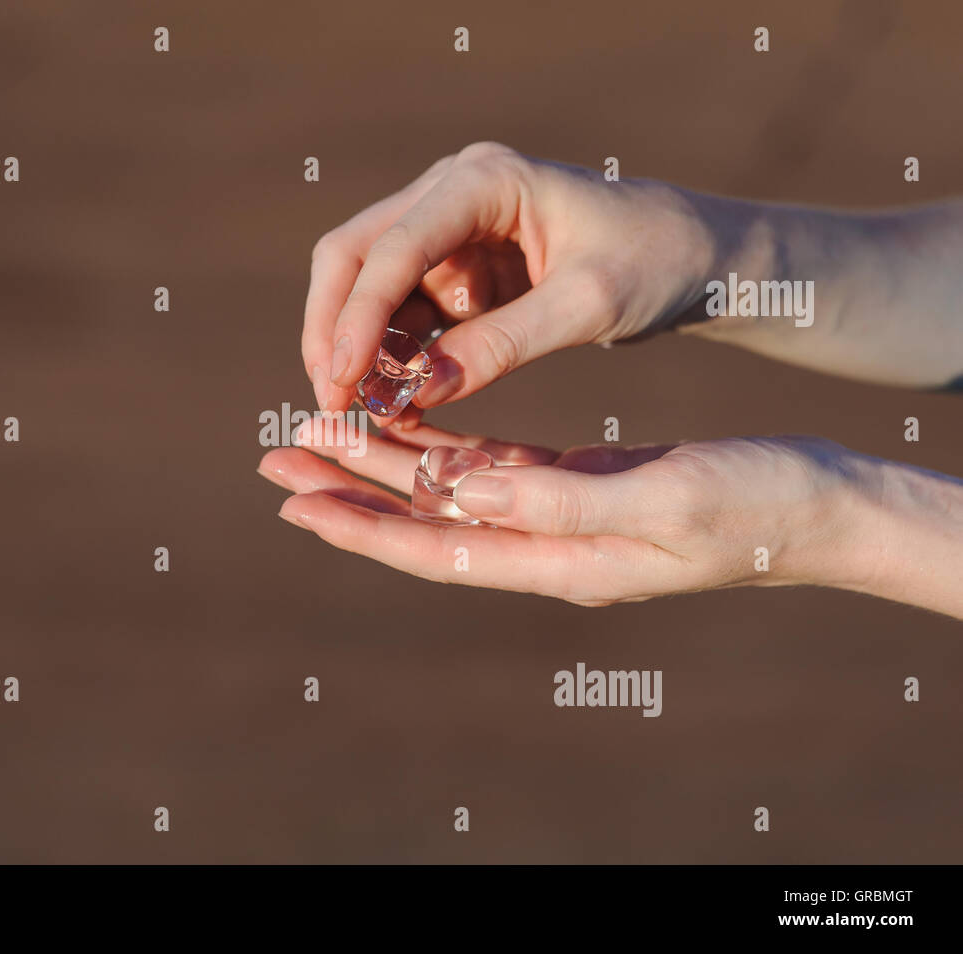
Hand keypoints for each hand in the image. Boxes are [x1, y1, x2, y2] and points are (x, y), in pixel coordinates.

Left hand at [259, 422, 907, 608]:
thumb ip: (559, 500)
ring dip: (383, 460)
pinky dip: (443, 439)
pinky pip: (488, 462)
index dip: (361, 528)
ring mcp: (556, 516)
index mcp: (559, 561)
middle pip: (423, 520)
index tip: (296, 502)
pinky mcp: (574, 483)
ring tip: (320, 430)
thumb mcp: (661, 502)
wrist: (817, 506)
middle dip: (348, 489)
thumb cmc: (756, 506)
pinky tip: (407, 417)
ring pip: (447, 487)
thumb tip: (461, 490)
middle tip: (276, 458)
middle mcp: (543, 546)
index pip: (435, 548)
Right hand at [302, 143, 716, 416]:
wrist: (694, 254)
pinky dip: (392, 357)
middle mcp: (450, 193)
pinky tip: (396, 404)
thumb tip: (420, 393)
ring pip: (368, 288)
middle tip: (333, 401)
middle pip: (355, 256)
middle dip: (335, 329)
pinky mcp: (454, 269)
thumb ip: (503, 345)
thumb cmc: (653, 261)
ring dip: (359, 349)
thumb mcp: (587, 305)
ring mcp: (447, 231)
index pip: (394, 246)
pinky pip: (402, 314)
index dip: (357, 315)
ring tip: (365, 414)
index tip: (342, 379)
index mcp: (484, 180)